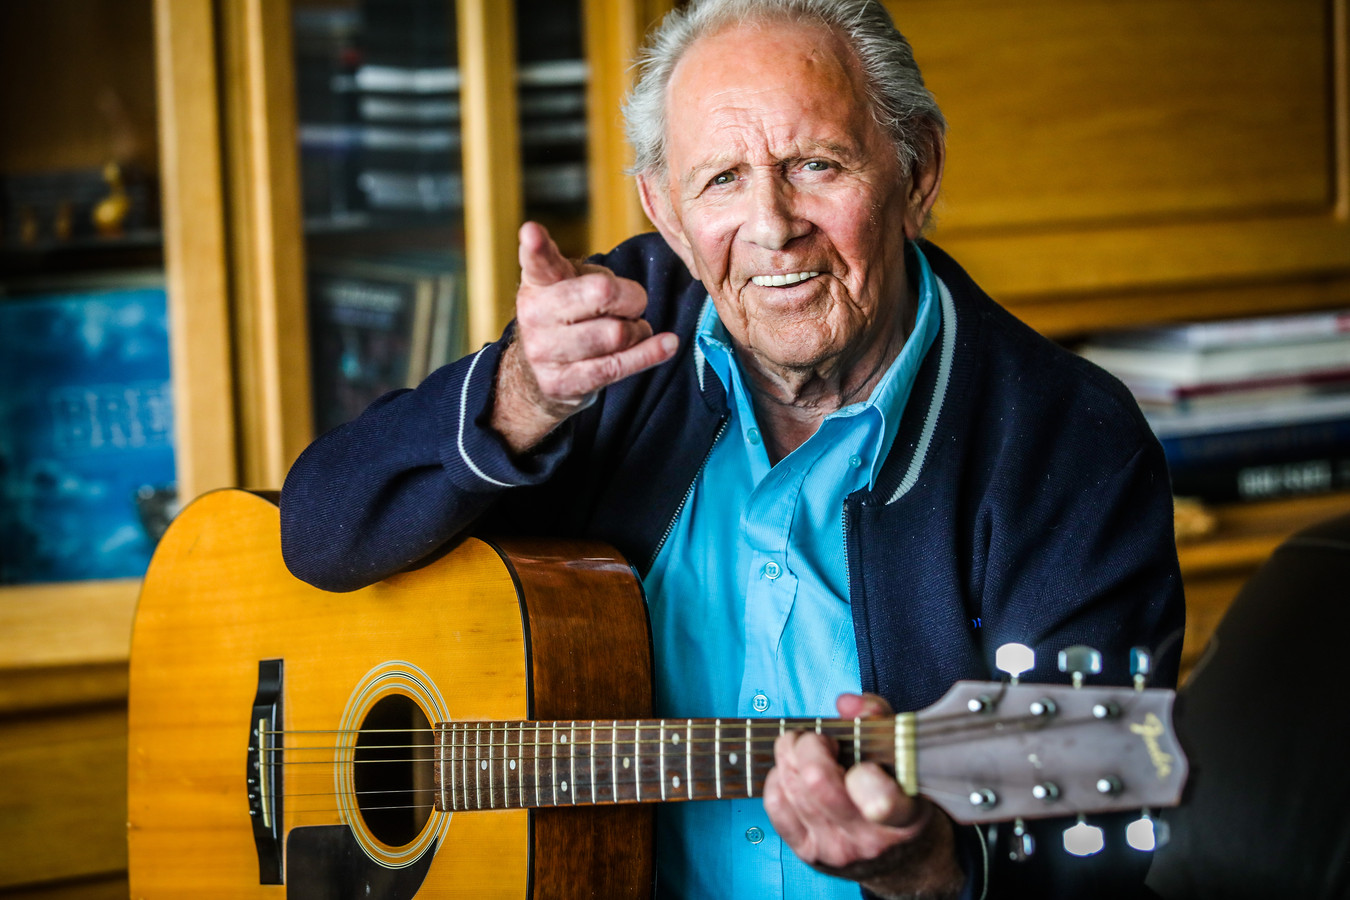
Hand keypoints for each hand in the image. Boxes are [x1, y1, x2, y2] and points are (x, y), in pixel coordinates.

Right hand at [491, 222, 678, 452]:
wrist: (537, 376)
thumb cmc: (568, 318)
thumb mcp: (569, 287)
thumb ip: (592, 277)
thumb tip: (632, 297)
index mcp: (538, 282)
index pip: (538, 261)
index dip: (536, 247)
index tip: (532, 232)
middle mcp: (535, 314)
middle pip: (602, 294)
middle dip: (633, 297)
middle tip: (635, 303)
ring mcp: (544, 351)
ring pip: (617, 333)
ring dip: (638, 330)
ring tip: (633, 330)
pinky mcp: (562, 382)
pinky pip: (617, 366)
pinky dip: (649, 354)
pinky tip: (667, 345)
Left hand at [762, 693, 963, 898]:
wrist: (897, 858)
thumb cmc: (899, 794)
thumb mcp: (904, 756)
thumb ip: (880, 719)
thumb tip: (846, 703)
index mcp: (904, 816)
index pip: (880, 801)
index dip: (862, 772)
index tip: (860, 759)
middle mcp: (868, 838)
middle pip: (816, 780)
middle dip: (810, 745)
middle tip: (820, 739)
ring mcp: (835, 849)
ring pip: (792, 788)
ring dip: (790, 756)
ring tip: (804, 748)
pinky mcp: (808, 852)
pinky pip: (776, 805)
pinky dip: (778, 778)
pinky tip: (792, 772)